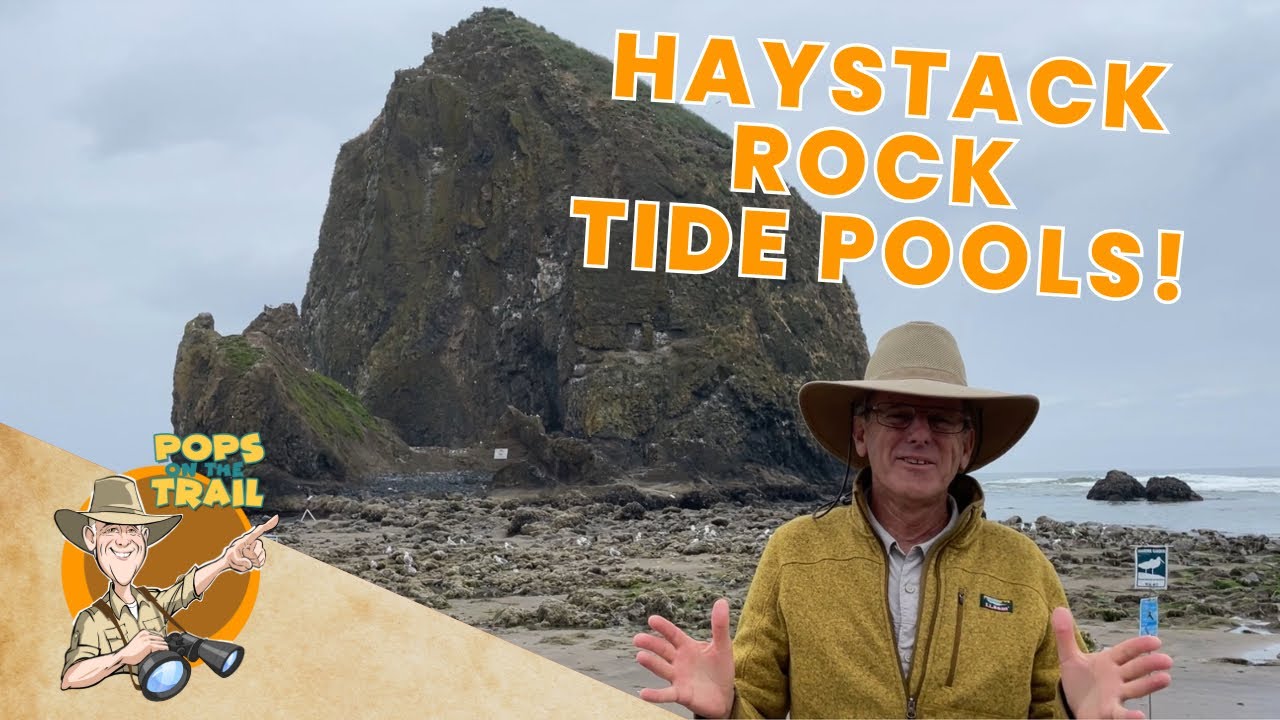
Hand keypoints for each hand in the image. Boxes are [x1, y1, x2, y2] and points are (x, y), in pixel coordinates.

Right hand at [117, 630, 167, 664]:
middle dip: (163, 642)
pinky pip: (159, 646)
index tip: (165, 642)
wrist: (123, 655)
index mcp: (143, 632)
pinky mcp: (149, 645)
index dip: (161, 639)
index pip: (156, 635)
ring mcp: (147, 639)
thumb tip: (153, 643)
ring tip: (168, 648)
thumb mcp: (137, 642)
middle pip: (159, 638)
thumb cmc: (130, 651)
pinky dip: (164, 648)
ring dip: (165, 646)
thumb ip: (144, 641)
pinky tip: (166, 650)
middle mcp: (146, 634)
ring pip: (160, 642)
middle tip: (168, 646)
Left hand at [220, 515, 277, 572]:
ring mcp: (257, 549)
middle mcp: (253, 542)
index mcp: (247, 539)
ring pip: (260, 556)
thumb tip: (251, 565)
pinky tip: (250, 563)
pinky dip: (255, 565)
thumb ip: (240, 562)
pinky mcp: (259, 555)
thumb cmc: (230, 558)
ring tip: (244, 561)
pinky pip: (261, 562)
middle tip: (241, 559)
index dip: (268, 524)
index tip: (276, 517)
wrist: (230, 561)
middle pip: (258, 549)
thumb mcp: (232, 560)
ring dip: (252, 562)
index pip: (259, 530)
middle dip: (251, 557)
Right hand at [633, 598, 735, 718]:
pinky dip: (655, 695)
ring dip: (651, 664)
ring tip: (640, 656)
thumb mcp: (722, 646)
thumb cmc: (720, 669)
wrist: (725, 696)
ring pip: (662, 669)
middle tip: (637, 638)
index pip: (673, 635)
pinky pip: (666, 694)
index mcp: (687, 647)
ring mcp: (678, 678)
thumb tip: (722, 600)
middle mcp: (679, 661)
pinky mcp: (681, 695)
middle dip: (650, 644)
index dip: (663, 627)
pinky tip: (643, 693)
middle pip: (663, 650)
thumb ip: (720, 625)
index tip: (652, 619)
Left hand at [1053, 607, 1172, 718]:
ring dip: (1149, 684)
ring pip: (1135, 689)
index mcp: (1109, 662)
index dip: (1140, 645)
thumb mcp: (1069, 658)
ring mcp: (1115, 696)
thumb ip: (1064, 635)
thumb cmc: (1080, 682)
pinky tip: (1140, 716)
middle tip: (1167, 660)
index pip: (1126, 651)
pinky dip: (1130, 716)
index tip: (1156, 641)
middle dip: (1150, 664)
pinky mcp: (1109, 713)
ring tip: (1165, 679)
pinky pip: (1121, 714)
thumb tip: (1058, 608)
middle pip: (1135, 669)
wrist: (1074, 705)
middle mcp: (1117, 679)